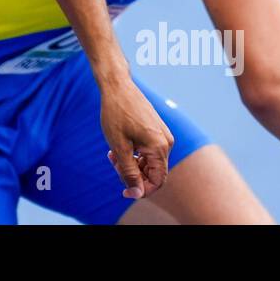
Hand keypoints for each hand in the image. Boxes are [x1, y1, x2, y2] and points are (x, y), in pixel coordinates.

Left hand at [100, 78, 172, 199]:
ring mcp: (163, 135)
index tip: (123, 190)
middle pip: (153, 172)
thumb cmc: (116, 114)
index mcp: (159, 147)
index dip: (141, 190)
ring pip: (150, 162)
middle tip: (113, 163)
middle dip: (133, 174)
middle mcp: (166, 142)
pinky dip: (135, 153)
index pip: (158, 181)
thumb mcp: (119, 147)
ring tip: (113, 154)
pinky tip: (120, 146)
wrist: (118, 86)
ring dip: (132, 164)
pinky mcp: (157, 130)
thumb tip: (136, 193)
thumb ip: (129, 172)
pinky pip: (149, 151)